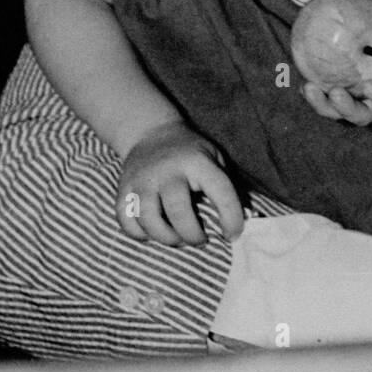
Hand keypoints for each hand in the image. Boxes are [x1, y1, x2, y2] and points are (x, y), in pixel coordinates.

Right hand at [117, 122, 243, 245]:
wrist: (150, 132)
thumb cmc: (190, 153)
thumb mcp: (215, 159)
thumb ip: (228, 187)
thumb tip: (248, 220)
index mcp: (197, 162)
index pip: (220, 192)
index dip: (231, 218)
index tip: (233, 234)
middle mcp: (167, 171)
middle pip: (178, 212)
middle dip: (192, 235)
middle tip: (201, 239)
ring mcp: (141, 181)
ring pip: (149, 221)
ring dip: (167, 239)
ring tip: (178, 239)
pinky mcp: (123, 190)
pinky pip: (127, 222)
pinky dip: (141, 235)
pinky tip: (155, 232)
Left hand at [300, 0, 371, 126]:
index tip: (369, 85)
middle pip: (366, 115)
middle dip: (349, 109)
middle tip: (335, 92)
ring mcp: (359, 102)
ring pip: (341, 112)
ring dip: (324, 105)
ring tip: (309, 88)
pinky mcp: (341, 98)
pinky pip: (326, 100)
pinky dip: (314, 94)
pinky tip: (303, 82)